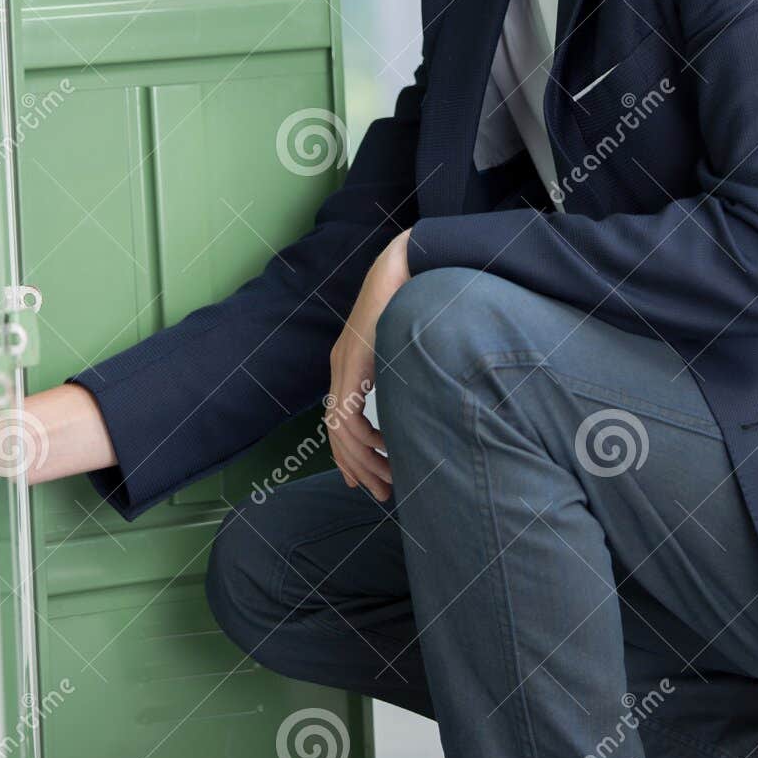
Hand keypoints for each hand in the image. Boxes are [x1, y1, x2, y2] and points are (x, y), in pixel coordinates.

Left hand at [325, 230, 411, 500]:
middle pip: (336, 433)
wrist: (406, 264)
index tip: (367, 479)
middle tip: (381, 492)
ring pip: (339, 430)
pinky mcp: (353, 361)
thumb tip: (421, 400)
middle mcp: (340, 365)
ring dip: (362, 460)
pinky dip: (363, 438)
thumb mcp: (407, 346)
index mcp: (350, 363)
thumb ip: (404, 372)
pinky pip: (347, 413)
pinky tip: (385, 448)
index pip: (340, 421)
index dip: (350, 455)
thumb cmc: (415, 300)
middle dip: (357, 467)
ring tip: (388, 480)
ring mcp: (343, 363)